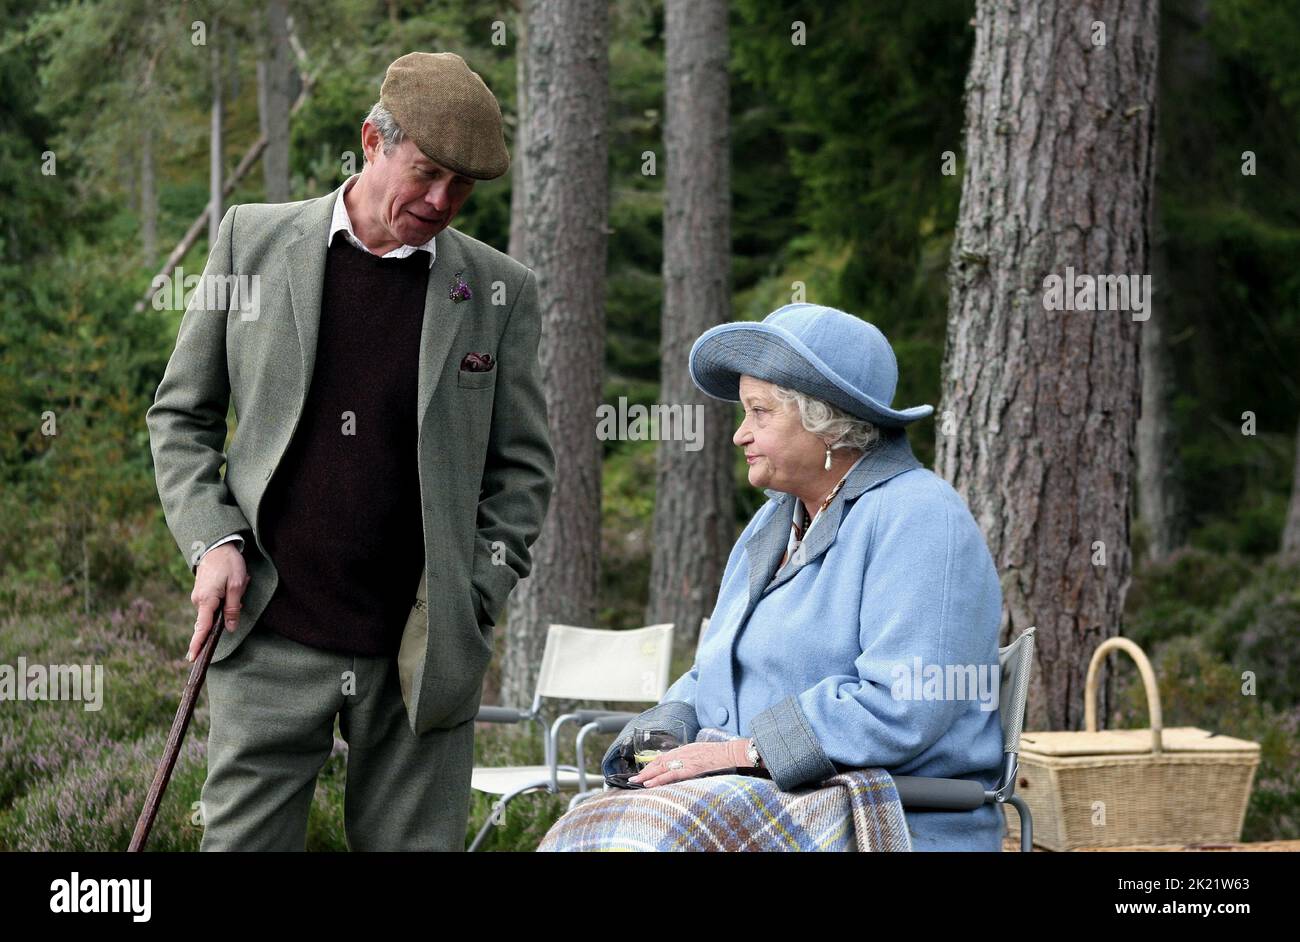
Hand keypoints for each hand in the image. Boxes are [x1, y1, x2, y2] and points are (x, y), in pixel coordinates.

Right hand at [187, 543, 248, 662]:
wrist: (217, 545)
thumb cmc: (229, 564)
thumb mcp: (237, 585)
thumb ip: (233, 608)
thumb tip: (230, 629)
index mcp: (206, 600)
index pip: (202, 628)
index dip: (198, 644)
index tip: (193, 658)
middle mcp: (198, 601)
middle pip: (211, 620)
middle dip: (228, 613)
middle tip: (240, 586)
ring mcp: (198, 597)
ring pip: (215, 610)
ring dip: (229, 601)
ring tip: (240, 581)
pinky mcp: (202, 593)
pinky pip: (214, 603)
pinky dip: (226, 597)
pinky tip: (234, 582)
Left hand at [628, 739, 750, 787]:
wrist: (726, 752)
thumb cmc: (716, 753)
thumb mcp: (699, 752)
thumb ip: (689, 757)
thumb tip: (683, 764)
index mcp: (682, 750)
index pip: (662, 757)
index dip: (651, 765)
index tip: (643, 771)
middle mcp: (679, 754)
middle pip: (657, 762)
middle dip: (645, 771)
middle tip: (633, 777)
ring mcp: (682, 761)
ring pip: (660, 768)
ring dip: (646, 775)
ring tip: (635, 781)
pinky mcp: (687, 769)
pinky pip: (669, 775)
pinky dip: (658, 779)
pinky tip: (648, 783)